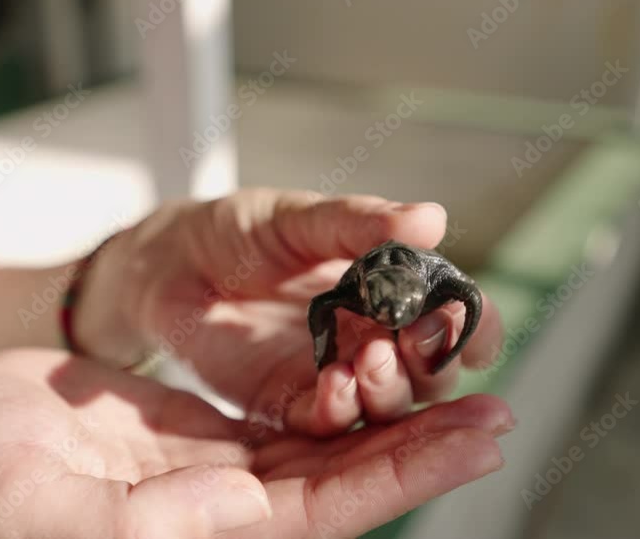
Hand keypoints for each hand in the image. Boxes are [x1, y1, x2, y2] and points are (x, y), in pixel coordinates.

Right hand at [0, 349, 512, 537]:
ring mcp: (219, 479)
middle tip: (497, 406)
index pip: (320, 518)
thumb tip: (241, 513)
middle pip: (342, 485)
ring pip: (326, 450)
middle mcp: (222, 518)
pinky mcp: (208, 442)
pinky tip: (374, 369)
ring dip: (391, 418)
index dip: (400, 478)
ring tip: (458, 382)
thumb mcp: (28, 500)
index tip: (475, 436)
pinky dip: (336, 393)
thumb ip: (129, 525)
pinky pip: (289, 418)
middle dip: (421, 447)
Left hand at [77, 189, 503, 434]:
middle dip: (433, 361)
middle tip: (413, 338)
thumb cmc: (237, 231)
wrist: (168, 263)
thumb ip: (359, 222)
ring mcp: (334, 374)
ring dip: (390, 389)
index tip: (464, 317)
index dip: (471, 324)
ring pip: (388, 406)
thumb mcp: (298, 217)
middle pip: (432, 372)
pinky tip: (333, 385)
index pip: (453, 319)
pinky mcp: (289, 404)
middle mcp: (373, 338)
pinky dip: (339, 409)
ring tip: (370, 358)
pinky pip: (328, 423)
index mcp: (390, 291)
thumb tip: (430, 217)